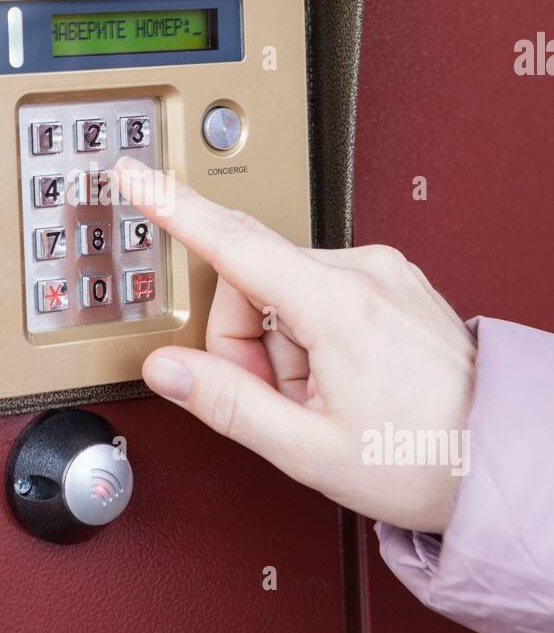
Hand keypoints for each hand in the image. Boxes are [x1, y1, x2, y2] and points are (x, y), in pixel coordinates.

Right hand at [114, 158, 476, 531]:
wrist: (501, 457)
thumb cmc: (422, 457)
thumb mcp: (309, 449)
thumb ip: (227, 403)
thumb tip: (167, 369)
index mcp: (337, 304)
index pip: (232, 242)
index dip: (172, 207)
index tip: (133, 175)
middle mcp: (363, 270)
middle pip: (251, 282)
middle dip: (246, 345)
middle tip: (281, 404)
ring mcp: (383, 272)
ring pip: (283, 291)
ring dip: (283, 347)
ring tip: (322, 400)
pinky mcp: (393, 281)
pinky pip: (321, 294)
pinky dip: (312, 336)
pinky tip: (341, 380)